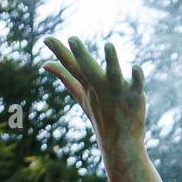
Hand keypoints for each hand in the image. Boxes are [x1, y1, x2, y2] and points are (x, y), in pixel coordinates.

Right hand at [42, 35, 146, 164]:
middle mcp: (100, 87)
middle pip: (88, 69)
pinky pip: (136, 86)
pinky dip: (136, 78)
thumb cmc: (101, 114)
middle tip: (72, 38)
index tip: (46, 38)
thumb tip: (45, 64)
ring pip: (114, 74)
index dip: (59, 51)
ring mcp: (117, 92)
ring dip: (111, 61)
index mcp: (88, 84)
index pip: (71, 66)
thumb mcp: (82, 94)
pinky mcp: (135, 97)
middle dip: (81, 54)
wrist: (120, 143)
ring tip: (108, 45)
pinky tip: (136, 68)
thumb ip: (65, 77)